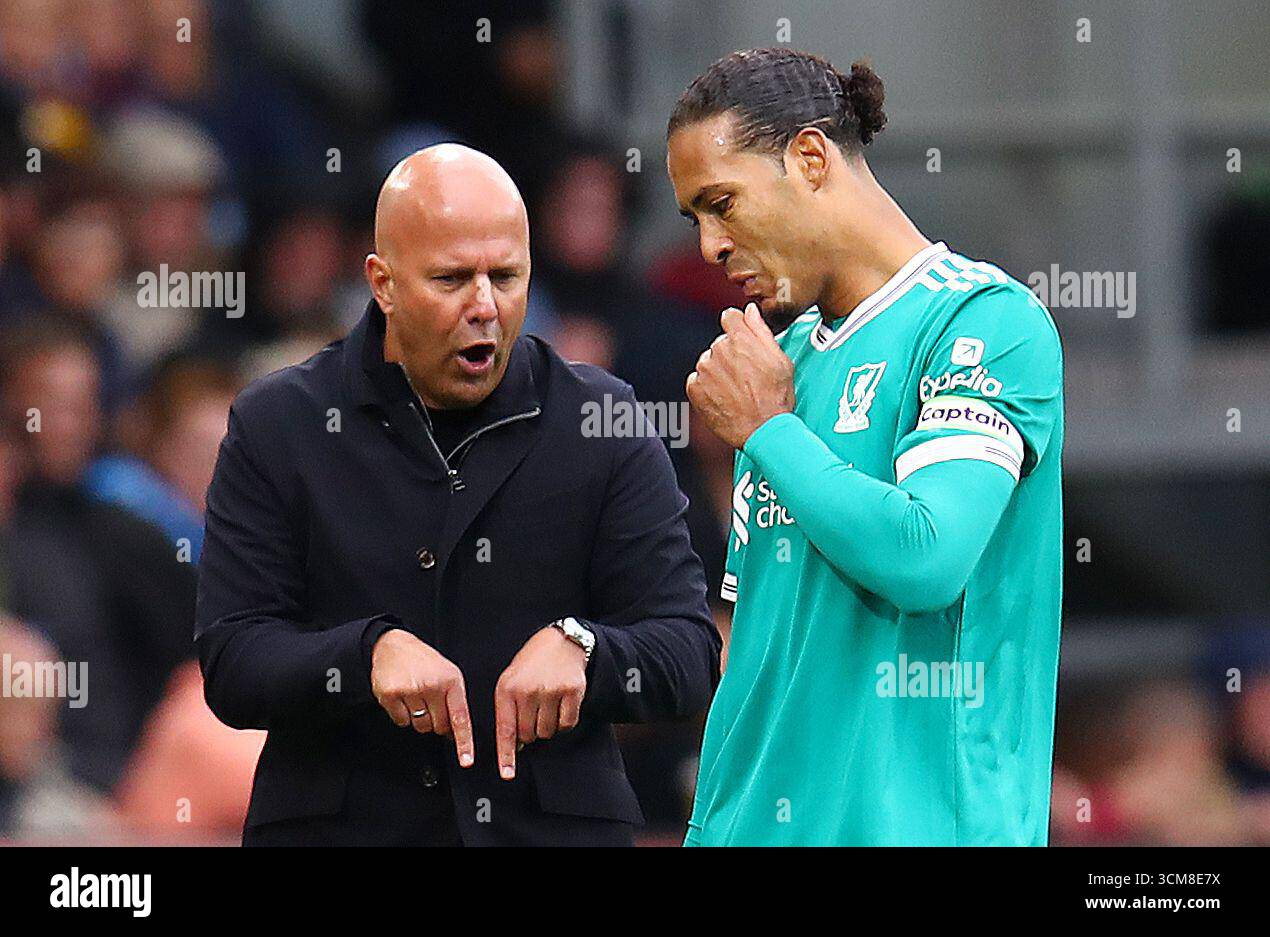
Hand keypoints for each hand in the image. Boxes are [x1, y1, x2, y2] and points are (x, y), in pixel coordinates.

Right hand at [370, 629, 473, 767]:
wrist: (393, 646)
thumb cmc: (423, 662)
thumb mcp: (447, 674)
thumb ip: (455, 701)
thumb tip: (455, 734)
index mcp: (451, 680)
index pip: (460, 718)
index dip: (464, 742)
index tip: (466, 761)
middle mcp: (432, 685)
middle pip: (438, 726)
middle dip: (436, 722)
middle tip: (430, 704)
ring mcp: (410, 690)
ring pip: (420, 726)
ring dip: (419, 718)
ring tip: (416, 697)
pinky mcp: (391, 695)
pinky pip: (401, 722)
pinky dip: (402, 715)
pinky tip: (403, 698)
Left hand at [493, 625, 587, 779]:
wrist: (561, 642)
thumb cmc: (532, 664)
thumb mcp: (510, 680)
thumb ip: (508, 711)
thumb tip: (516, 745)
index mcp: (508, 689)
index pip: (506, 729)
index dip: (506, 755)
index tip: (507, 774)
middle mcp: (529, 691)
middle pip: (528, 735)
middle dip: (529, 732)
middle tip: (533, 713)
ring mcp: (551, 691)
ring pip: (547, 732)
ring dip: (547, 726)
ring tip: (547, 705)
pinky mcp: (572, 692)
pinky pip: (567, 724)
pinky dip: (564, 721)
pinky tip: (560, 705)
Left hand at [687, 303, 794, 448]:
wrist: (763, 430)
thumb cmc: (776, 398)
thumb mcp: (780, 360)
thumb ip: (761, 331)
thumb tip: (751, 311)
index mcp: (741, 340)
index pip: (729, 317)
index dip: (737, 327)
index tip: (740, 338)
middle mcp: (719, 351)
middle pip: (720, 343)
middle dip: (730, 354)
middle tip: (746, 376)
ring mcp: (705, 370)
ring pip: (708, 362)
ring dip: (718, 371)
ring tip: (735, 390)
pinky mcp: (695, 389)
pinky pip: (697, 381)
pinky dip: (707, 388)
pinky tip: (723, 398)